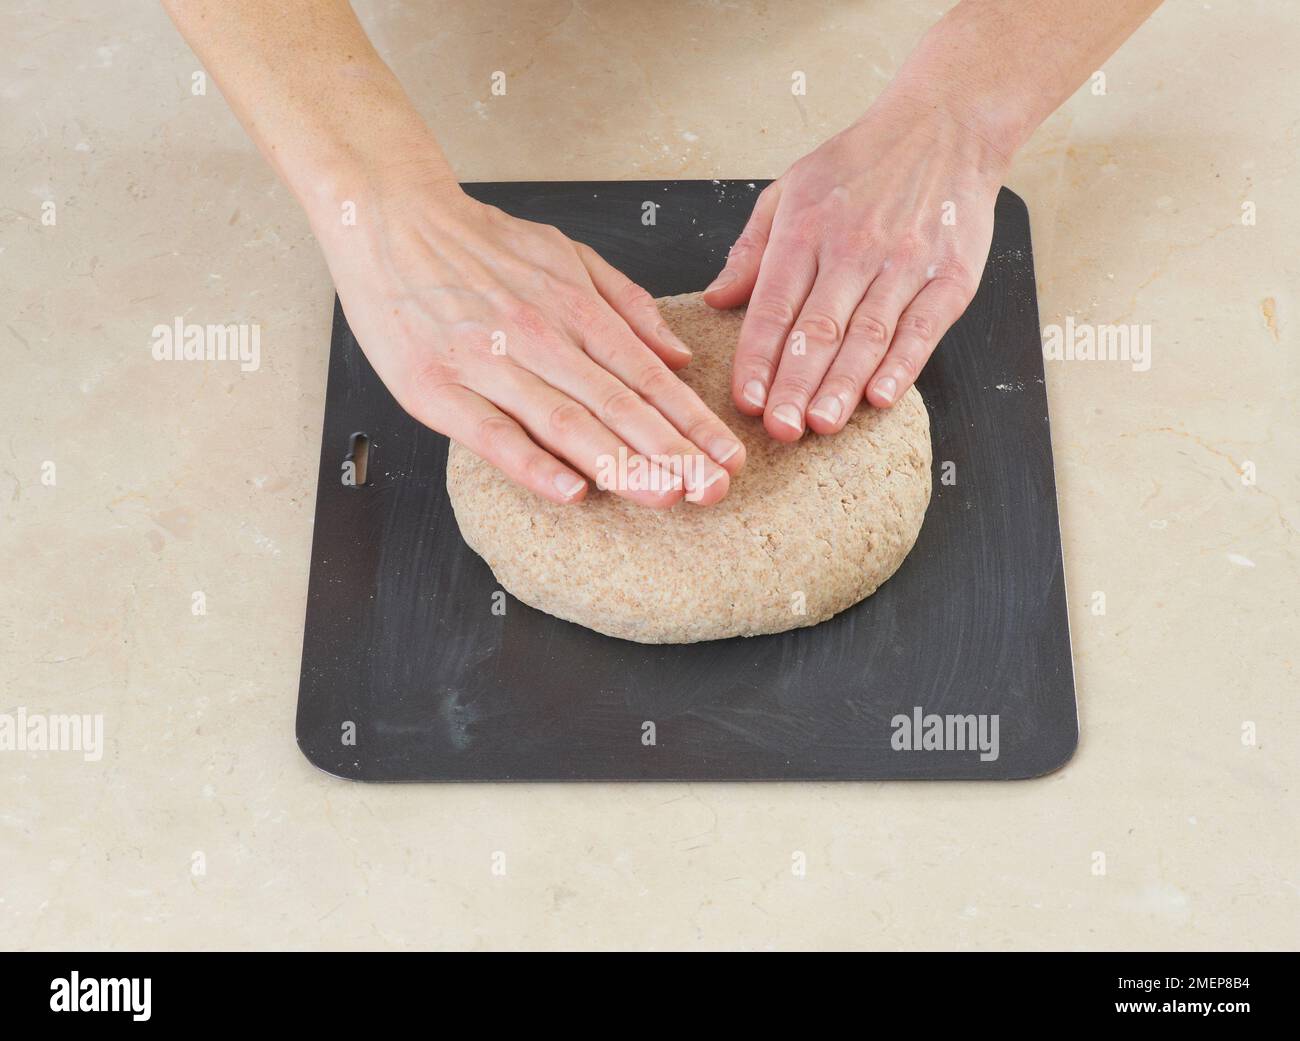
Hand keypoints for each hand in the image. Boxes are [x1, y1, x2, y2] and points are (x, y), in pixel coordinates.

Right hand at [315, 169, 745, 505]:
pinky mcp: (436, 388)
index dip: (691, 420)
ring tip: (666, 495)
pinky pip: (492, 434)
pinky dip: (532, 464)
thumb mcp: (565, 252)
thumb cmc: (478, 241)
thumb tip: (678, 354)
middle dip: (672, 451)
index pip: (646, 375)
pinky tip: (571, 491)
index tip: (727, 456)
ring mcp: (487, 363)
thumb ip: (626, 304)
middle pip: (616, 403)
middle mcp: (538, 335)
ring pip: (564, 421)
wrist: (389, 214)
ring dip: (619, 463)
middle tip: (713, 489)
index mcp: (573, 307)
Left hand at [704, 95, 1007, 439]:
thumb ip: (752, 249)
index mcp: (805, 229)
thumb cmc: (861, 162)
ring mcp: (904, 263)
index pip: (773, 306)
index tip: (746, 399)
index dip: (757, 357)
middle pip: (818, 329)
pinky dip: (903, 365)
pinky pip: (922, 328)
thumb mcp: (790, 189)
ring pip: (867, 335)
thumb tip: (715, 299)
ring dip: (843, 384)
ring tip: (821, 424)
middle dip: (795, 384)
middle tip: (779, 429)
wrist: (945, 124)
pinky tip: (881, 397)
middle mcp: (853, 248)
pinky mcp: (949, 276)